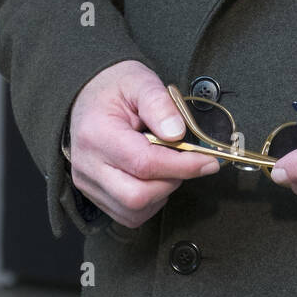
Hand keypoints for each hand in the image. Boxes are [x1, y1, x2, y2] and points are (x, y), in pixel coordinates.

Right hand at [67, 60, 219, 227]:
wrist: (87, 94)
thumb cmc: (115, 87)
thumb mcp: (140, 82)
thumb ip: (160, 105)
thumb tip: (178, 134)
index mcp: (97, 134)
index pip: (144, 163)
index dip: (182, 166)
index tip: (208, 161)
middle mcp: (87, 164)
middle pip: (137, 196)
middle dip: (172, 182)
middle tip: (186, 161)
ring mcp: (87, 182)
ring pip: (133, 211)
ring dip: (162, 194)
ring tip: (168, 165)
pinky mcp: (93, 193)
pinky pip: (127, 214)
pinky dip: (150, 202)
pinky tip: (155, 178)